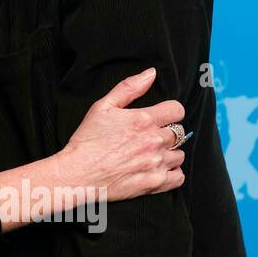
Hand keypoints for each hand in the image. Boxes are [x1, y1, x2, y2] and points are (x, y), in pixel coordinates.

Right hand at [49, 67, 185, 202]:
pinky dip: (172, 173)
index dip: (170, 112)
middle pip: (179, 133)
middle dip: (166, 133)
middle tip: (149, 137)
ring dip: (169, 153)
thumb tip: (151, 74)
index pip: (177, 110)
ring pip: (179, 154)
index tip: (161, 117)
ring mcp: (156, 163)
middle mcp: (154, 141)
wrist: (78, 173)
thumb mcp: (102, 106)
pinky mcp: (155, 183)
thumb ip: (129, 88)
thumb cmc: (87, 140)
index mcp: (144, 120)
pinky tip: (158, 169)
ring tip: (151, 154)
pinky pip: (179, 177)